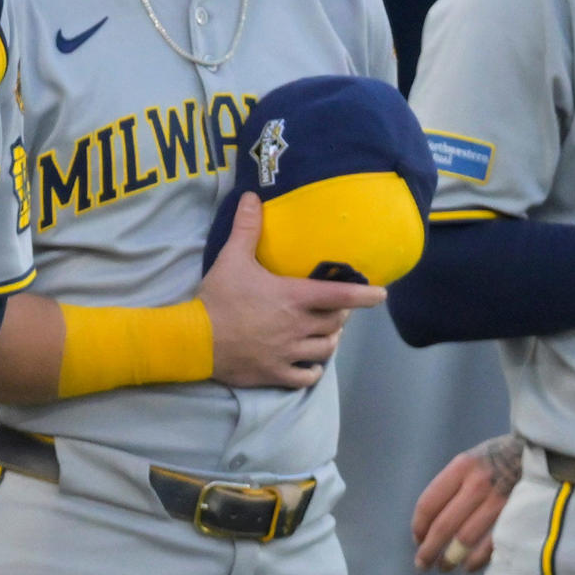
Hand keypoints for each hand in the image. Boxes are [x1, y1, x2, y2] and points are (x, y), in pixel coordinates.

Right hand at [200, 192, 374, 386]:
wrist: (194, 340)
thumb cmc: (217, 298)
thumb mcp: (231, 259)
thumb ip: (246, 229)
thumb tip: (252, 196)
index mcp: (293, 298)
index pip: (340, 297)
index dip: (365, 295)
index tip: (381, 294)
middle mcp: (297, 327)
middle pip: (335, 323)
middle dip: (339, 316)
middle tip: (334, 309)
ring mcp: (288, 353)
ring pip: (325, 350)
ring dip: (329, 341)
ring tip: (325, 335)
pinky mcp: (275, 373)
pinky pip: (306, 378)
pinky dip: (312, 371)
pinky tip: (309, 365)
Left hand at [411, 432, 523, 571]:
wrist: (546, 452)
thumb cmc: (502, 459)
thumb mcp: (474, 460)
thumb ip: (453, 485)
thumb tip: (429, 524)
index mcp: (462, 467)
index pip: (429, 503)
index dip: (419, 527)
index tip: (417, 540)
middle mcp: (478, 483)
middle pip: (444, 525)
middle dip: (429, 550)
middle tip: (422, 564)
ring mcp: (499, 500)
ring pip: (465, 538)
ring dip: (450, 558)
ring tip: (444, 567)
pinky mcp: (517, 514)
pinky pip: (490, 544)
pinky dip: (475, 559)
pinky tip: (468, 566)